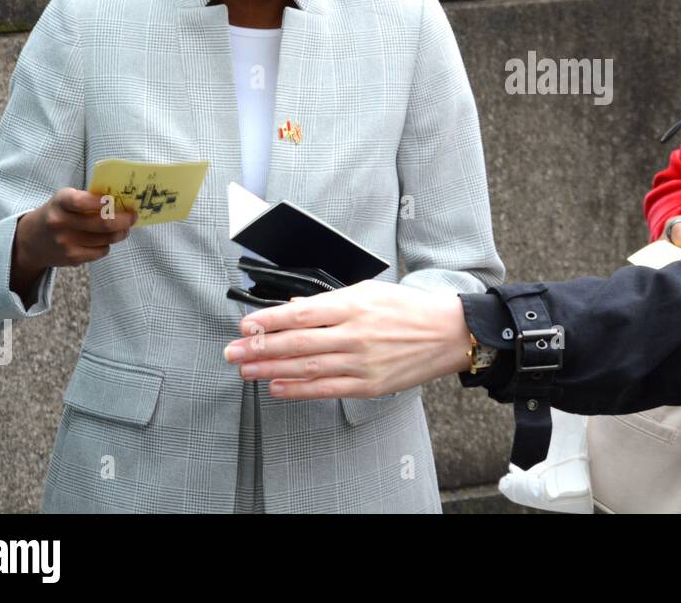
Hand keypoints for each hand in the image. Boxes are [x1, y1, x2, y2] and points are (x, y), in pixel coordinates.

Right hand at [15, 187, 137, 269]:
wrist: (31, 241)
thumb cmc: (58, 214)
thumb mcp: (65, 200)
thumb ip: (88, 199)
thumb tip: (123, 201)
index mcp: (60, 202)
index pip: (83, 201)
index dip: (104, 202)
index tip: (118, 201)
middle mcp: (60, 222)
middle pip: (104, 223)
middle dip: (125, 220)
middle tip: (133, 216)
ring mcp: (66, 243)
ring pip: (106, 238)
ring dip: (121, 233)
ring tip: (124, 228)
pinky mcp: (71, 258)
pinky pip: (101, 251)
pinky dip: (107, 244)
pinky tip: (104, 240)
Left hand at [223, 280, 471, 399]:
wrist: (447, 332)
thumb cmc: (409, 308)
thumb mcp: (370, 291)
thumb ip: (331, 300)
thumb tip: (294, 307)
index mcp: (354, 304)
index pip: (301, 312)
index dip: (269, 320)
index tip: (246, 325)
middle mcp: (355, 333)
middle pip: (297, 342)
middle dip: (259, 348)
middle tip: (232, 352)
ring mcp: (362, 361)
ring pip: (306, 367)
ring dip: (271, 370)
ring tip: (245, 371)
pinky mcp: (369, 384)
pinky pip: (326, 388)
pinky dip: (298, 389)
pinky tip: (277, 387)